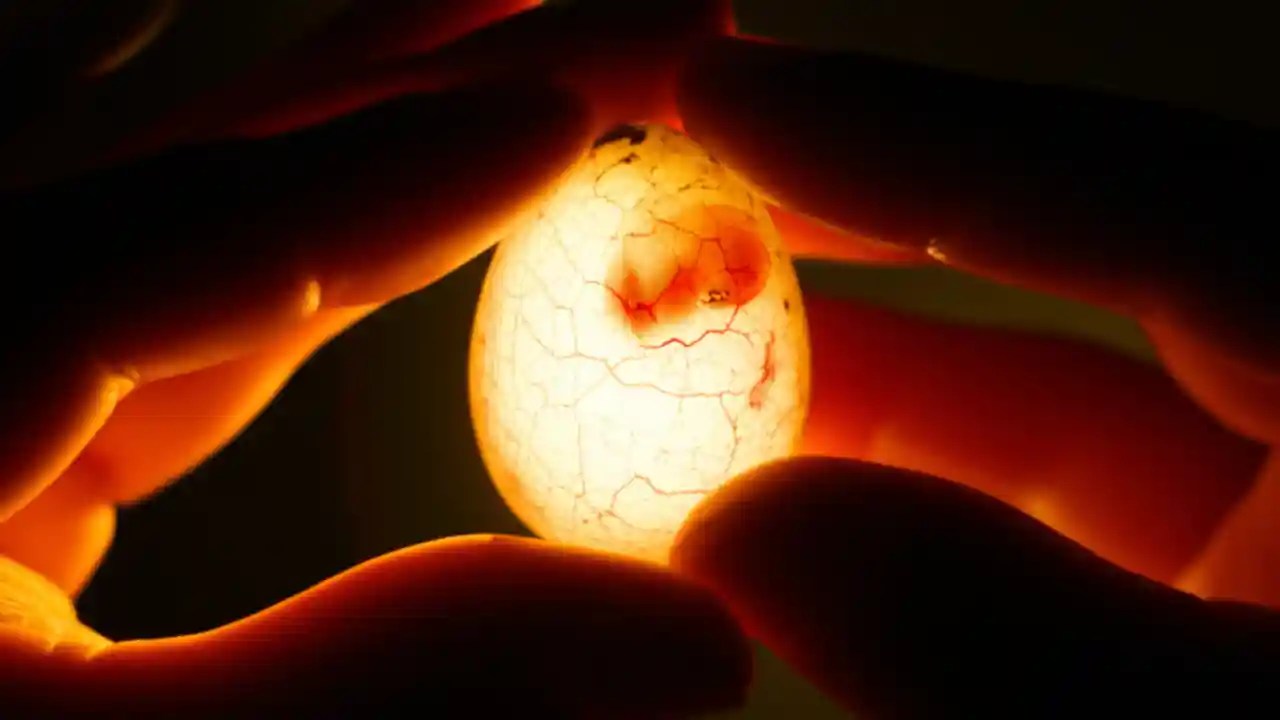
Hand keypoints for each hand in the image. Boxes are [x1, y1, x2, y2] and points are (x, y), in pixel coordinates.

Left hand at [0, 3, 752, 716]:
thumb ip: (394, 689)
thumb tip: (698, 642)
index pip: (192, 232)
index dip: (405, 168)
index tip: (579, 110)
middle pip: (222, 167)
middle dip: (431, 83)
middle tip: (621, 19)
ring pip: (222, 216)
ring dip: (400, 137)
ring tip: (551, 70)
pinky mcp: (31, 433)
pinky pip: (207, 306)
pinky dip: (339, 252)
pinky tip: (427, 212)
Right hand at [669, 37, 1279, 716]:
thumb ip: (994, 633)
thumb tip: (728, 530)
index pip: (1155, 201)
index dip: (924, 134)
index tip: (720, 94)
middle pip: (1086, 265)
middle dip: (869, 219)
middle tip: (682, 179)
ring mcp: (1273, 523)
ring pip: (1042, 404)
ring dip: (855, 373)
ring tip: (684, 344)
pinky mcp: (1212, 596)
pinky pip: (1038, 512)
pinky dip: (900, 496)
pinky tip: (771, 490)